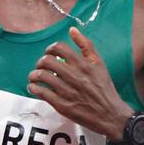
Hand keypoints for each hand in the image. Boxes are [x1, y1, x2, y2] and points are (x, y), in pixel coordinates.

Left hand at [27, 27, 131, 141]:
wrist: (110, 114)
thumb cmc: (104, 89)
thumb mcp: (99, 64)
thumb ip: (86, 45)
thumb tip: (72, 30)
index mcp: (84, 64)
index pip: (59, 48)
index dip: (50, 49)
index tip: (48, 53)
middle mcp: (75, 76)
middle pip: (47, 61)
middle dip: (40, 62)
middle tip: (40, 66)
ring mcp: (67, 91)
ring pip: (42, 76)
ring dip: (33, 75)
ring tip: (34, 77)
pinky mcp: (62, 105)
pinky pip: (41, 93)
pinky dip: (33, 88)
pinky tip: (33, 87)